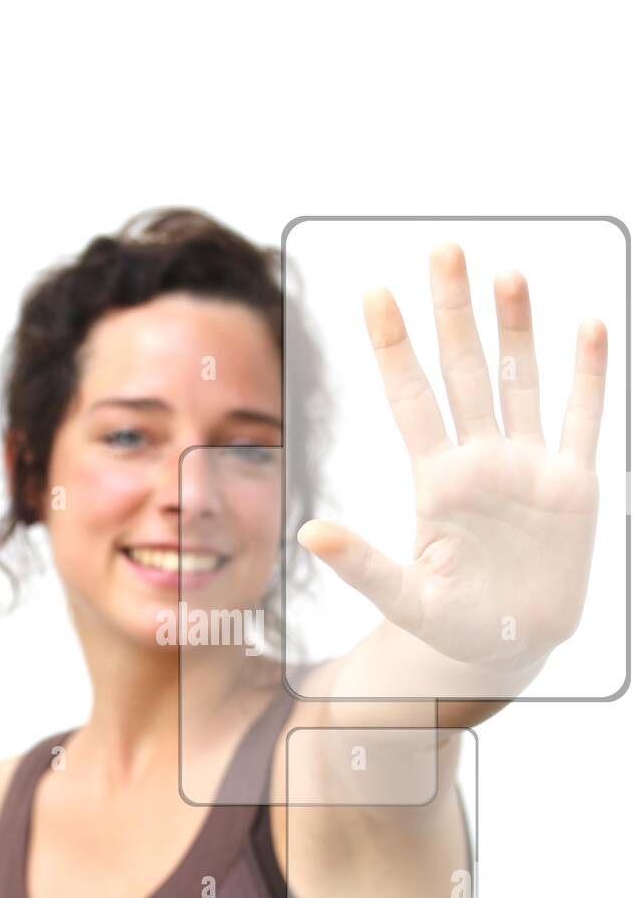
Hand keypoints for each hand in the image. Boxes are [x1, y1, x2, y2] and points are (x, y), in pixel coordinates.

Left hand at [297, 243, 606, 673]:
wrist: (507, 647)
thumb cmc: (450, 624)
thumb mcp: (406, 600)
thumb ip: (363, 567)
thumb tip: (308, 534)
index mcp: (437, 481)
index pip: (410, 399)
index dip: (394, 347)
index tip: (372, 293)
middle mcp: (481, 460)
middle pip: (464, 372)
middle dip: (454, 313)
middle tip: (443, 250)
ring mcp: (528, 467)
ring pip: (521, 383)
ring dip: (516, 331)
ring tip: (508, 274)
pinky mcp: (572, 486)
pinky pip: (583, 421)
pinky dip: (588, 377)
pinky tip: (589, 327)